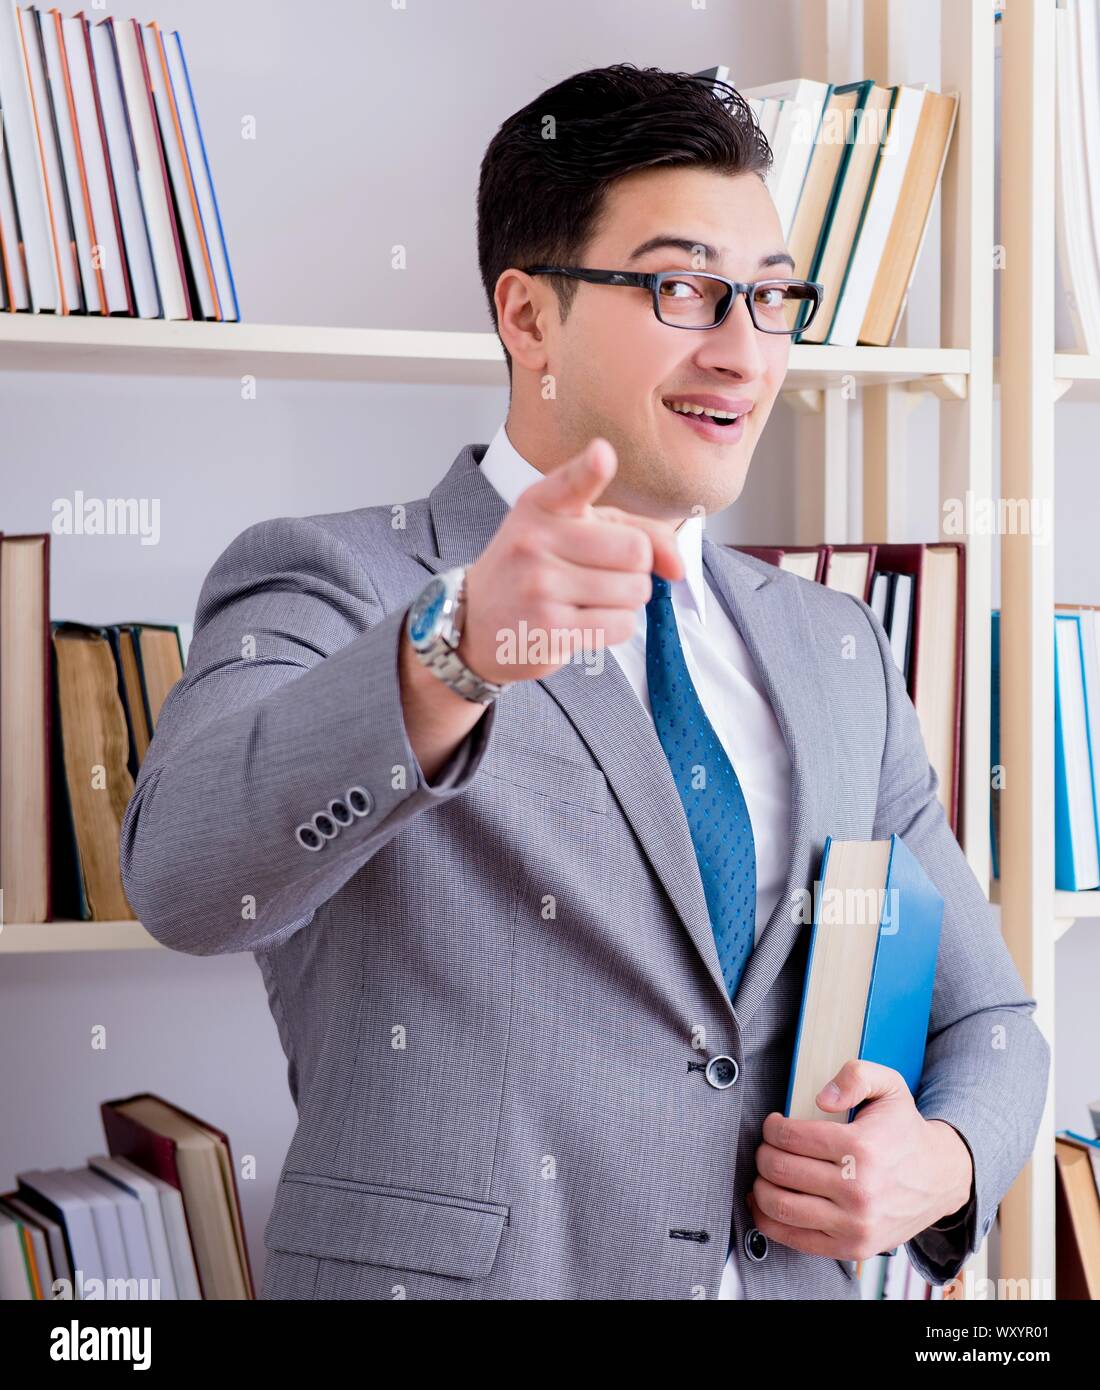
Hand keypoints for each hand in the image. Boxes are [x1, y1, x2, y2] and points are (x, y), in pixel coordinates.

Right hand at [458, 438, 683, 684]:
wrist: (477, 621)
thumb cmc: (537, 568)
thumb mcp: (574, 531)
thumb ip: (635, 531)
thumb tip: (678, 568)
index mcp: (542, 506)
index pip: (572, 482)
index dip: (592, 468)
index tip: (602, 455)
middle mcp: (536, 540)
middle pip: (636, 551)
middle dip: (636, 569)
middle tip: (605, 573)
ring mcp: (540, 585)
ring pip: (633, 591)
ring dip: (625, 600)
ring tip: (589, 599)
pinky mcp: (550, 628)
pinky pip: (621, 625)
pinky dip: (615, 625)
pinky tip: (584, 621)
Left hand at [745, 1059, 973, 1261]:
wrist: (940, 1179)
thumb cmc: (904, 1131)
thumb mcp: (890, 1086)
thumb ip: (855, 1076)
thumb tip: (821, 1099)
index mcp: (861, 1148)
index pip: (790, 1138)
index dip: (772, 1128)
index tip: (774, 1125)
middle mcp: (858, 1191)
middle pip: (779, 1170)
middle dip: (764, 1154)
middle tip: (768, 1147)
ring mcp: (855, 1224)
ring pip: (779, 1205)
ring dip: (761, 1186)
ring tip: (767, 1173)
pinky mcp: (852, 1248)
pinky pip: (793, 1238)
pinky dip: (768, 1219)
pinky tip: (765, 1202)